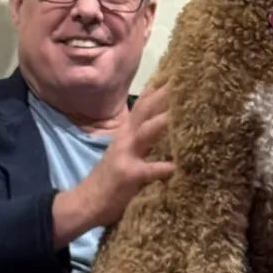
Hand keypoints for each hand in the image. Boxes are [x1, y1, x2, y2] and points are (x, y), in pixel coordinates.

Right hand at [53, 83, 172, 246]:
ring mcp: (125, 154)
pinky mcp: (127, 175)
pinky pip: (148, 170)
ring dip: (165, 121)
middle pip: (147, 109)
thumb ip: (143, 138)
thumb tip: (165, 126)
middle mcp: (126, 137)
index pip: (144, 102)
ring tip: (185, 112)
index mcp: (127, 131)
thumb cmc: (110, 180)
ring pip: (147, 131)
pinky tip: (176, 166)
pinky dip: (162, 167)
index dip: (160, 85)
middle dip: (166, 93)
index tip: (179, 70)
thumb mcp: (125, 152)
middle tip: (186, 78)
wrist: (85, 203)